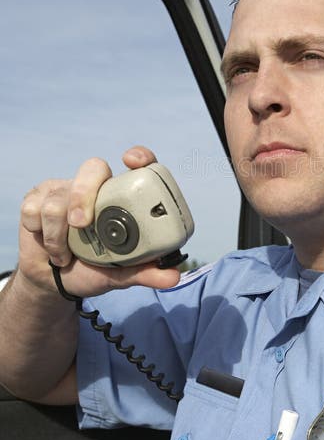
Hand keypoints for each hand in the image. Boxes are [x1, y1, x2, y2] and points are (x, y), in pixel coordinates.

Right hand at [17, 146, 180, 298]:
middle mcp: (96, 187)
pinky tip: (51, 246)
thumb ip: (146, 272)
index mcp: (122, 197)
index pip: (138, 164)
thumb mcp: (122, 274)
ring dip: (58, 235)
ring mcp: (65, 189)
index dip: (139, 156)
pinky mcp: (37, 198)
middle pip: (93, 168)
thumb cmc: (93, 271)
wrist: (55, 283)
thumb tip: (173, 277)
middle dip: (83, 195)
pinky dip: (42, 235)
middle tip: (81, 224)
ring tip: (66, 255)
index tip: (132, 161)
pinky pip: (34, 208)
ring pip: (58, 198)